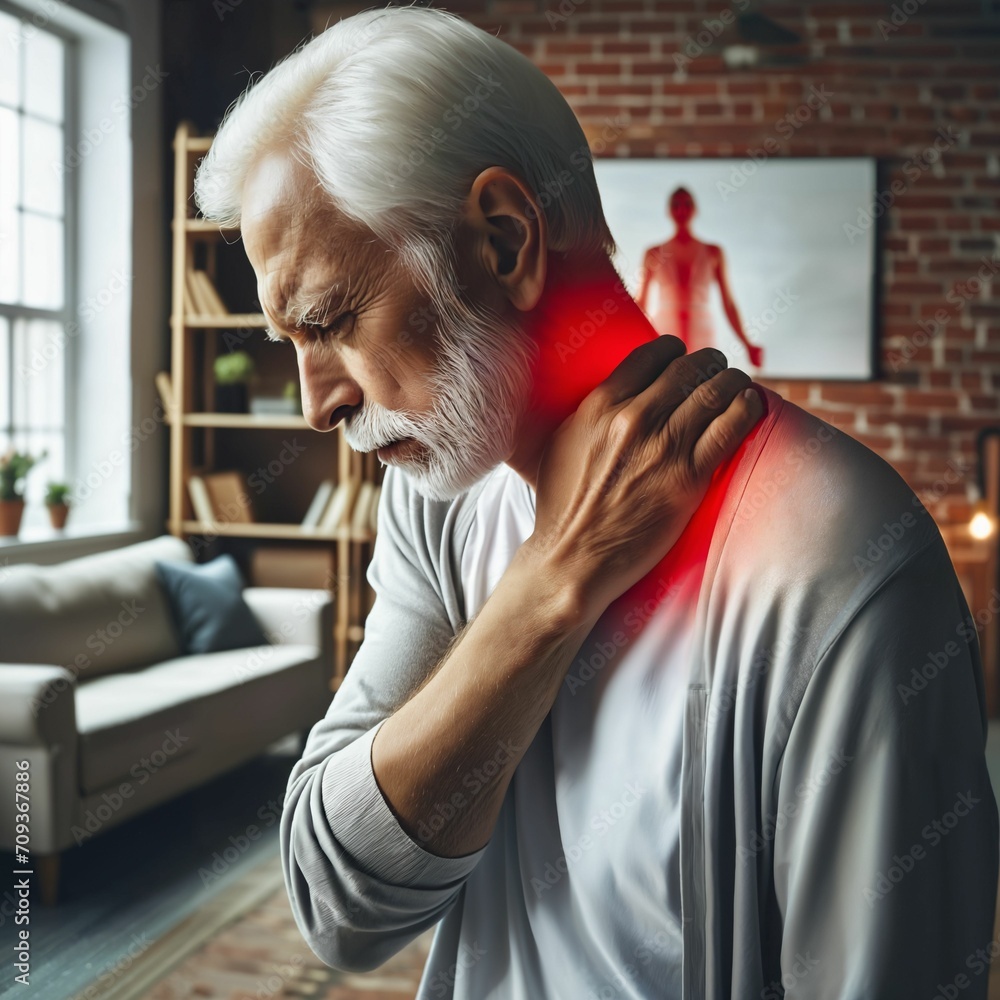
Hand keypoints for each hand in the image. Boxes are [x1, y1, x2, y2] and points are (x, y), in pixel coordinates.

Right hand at [526, 337, 763, 624]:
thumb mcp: (565, 443)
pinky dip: (746, 409)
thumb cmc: (564, 506)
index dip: (674, 351)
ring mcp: (664, 446)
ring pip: (715, 391)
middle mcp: (634, 418)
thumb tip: (615, 396)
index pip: (651, 353)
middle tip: (716, 370)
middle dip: (709, 363)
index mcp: (601, 405)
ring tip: (738, 385)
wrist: (575, 557)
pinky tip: (751, 406)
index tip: (682, 359)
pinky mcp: (688, 477)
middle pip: (688, 368)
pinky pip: (730, 428)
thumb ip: (592, 414)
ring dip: (733, 381)